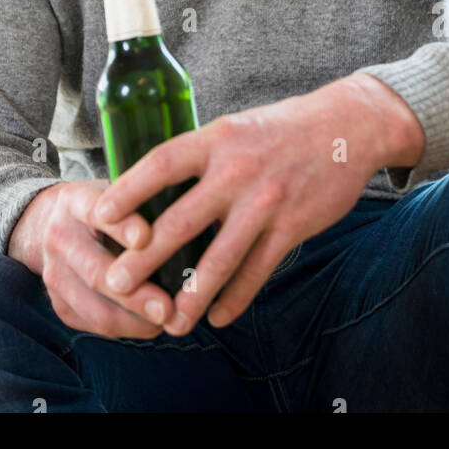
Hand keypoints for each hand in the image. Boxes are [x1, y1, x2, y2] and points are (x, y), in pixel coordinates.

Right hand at [7, 179, 172, 338]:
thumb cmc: (104, 206)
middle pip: (96, 273)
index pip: (98, 212)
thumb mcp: (116, 190)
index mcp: (75, 201)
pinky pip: (92, 324)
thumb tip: (191, 218)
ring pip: (94, 308)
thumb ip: (144, 201)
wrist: (49, 223)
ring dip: (133, 321)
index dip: (121, 226)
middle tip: (168, 308)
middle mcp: (60, 237)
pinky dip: (125, 329)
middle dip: (135, 295)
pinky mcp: (57, 302)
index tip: (147, 237)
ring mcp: (53, 273)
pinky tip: (150, 324)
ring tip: (166, 322)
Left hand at [90, 73, 424, 336]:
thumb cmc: (282, 128)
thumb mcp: (235, 128)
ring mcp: (265, 201)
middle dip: (145, 257)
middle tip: (117, 283)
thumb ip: (202, 155)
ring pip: (219, 257)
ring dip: (191, 294)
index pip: (161, 164)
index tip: (101, 214)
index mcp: (216, 140)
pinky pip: (258, 270)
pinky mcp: (292, 225)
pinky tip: (220, 317)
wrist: (347, 127)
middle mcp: (236, 170)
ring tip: (170, 322)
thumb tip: (157, 184)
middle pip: (181, 220)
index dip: (128, 190)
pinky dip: (237, 297)